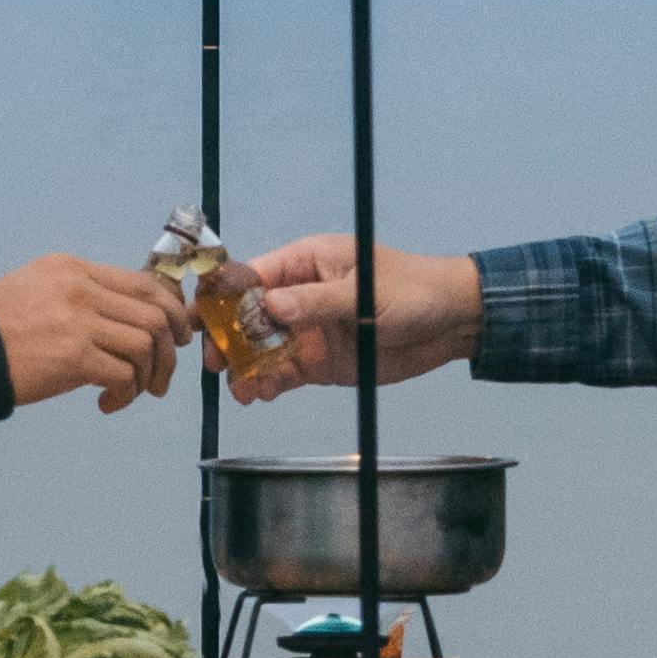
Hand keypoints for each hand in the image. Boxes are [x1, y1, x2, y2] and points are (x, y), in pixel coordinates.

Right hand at [0, 251, 187, 415]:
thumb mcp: (36, 291)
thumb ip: (80, 297)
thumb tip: (124, 321)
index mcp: (72, 268)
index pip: (142, 282)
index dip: (170, 310)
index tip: (176, 334)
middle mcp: (81, 288)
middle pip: (154, 313)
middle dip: (169, 349)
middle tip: (162, 376)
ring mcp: (79, 320)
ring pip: (146, 343)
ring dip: (148, 375)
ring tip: (133, 394)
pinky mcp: (74, 356)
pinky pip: (124, 375)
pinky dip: (125, 393)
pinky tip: (107, 404)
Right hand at [230, 235, 481, 399]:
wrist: (452, 325)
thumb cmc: (414, 292)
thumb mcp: (364, 294)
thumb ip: (317, 302)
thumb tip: (271, 306)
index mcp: (307, 262)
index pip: (253, 276)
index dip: (225, 297)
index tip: (204, 320)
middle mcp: (299, 296)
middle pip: (248, 316)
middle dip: (229, 338)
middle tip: (216, 362)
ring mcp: (307, 330)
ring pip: (262, 349)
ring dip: (246, 367)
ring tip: (242, 390)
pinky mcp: (319, 361)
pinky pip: (284, 372)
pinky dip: (268, 384)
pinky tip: (259, 394)